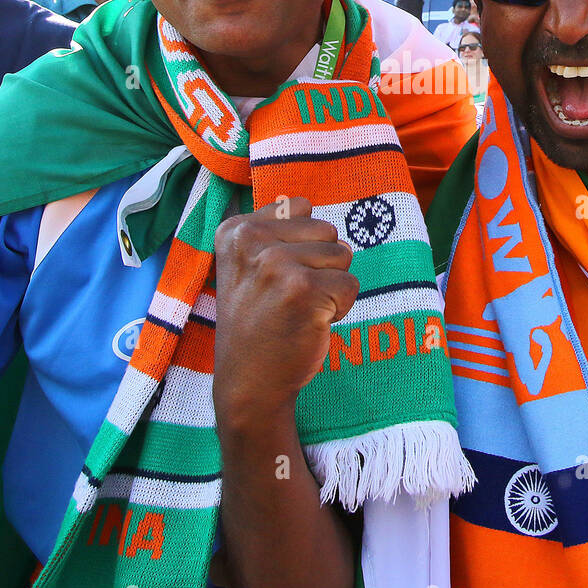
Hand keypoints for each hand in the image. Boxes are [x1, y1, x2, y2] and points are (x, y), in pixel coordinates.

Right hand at [211, 197, 357, 426]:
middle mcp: (251, 240)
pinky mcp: (303, 290)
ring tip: (298, 311)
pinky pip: (351, 285)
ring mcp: (276, 263)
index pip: (301, 209)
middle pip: (327, 232)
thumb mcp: (248, 266)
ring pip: (342, 257)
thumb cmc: (259, 323)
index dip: (302, 246)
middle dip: (320, 266)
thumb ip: (273, 230)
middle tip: (289, 299)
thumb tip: (304, 203)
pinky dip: (340, 308)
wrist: (249, 383)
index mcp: (235, 229)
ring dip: (331, 287)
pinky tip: (309, 324)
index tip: (274, 277)